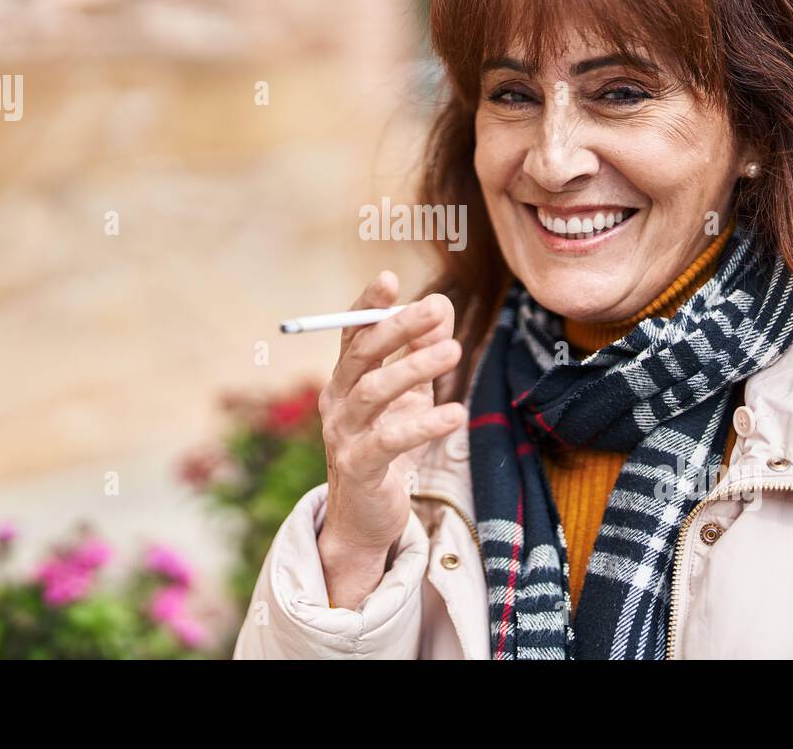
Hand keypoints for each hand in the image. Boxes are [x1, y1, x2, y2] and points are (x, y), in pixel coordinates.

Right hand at [315, 270, 463, 608]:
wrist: (366, 515)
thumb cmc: (387, 445)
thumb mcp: (410, 394)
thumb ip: (421, 351)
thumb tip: (440, 304)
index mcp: (345, 378)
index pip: (351, 333)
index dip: (368, 305)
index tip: (390, 278)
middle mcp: (336, 401)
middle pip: (361, 356)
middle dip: (397, 328)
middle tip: (435, 308)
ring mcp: (343, 435)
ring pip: (374, 392)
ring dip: (414, 368)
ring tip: (455, 350)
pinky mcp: (359, 467)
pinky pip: (390, 441)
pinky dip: (424, 424)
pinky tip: (456, 413)